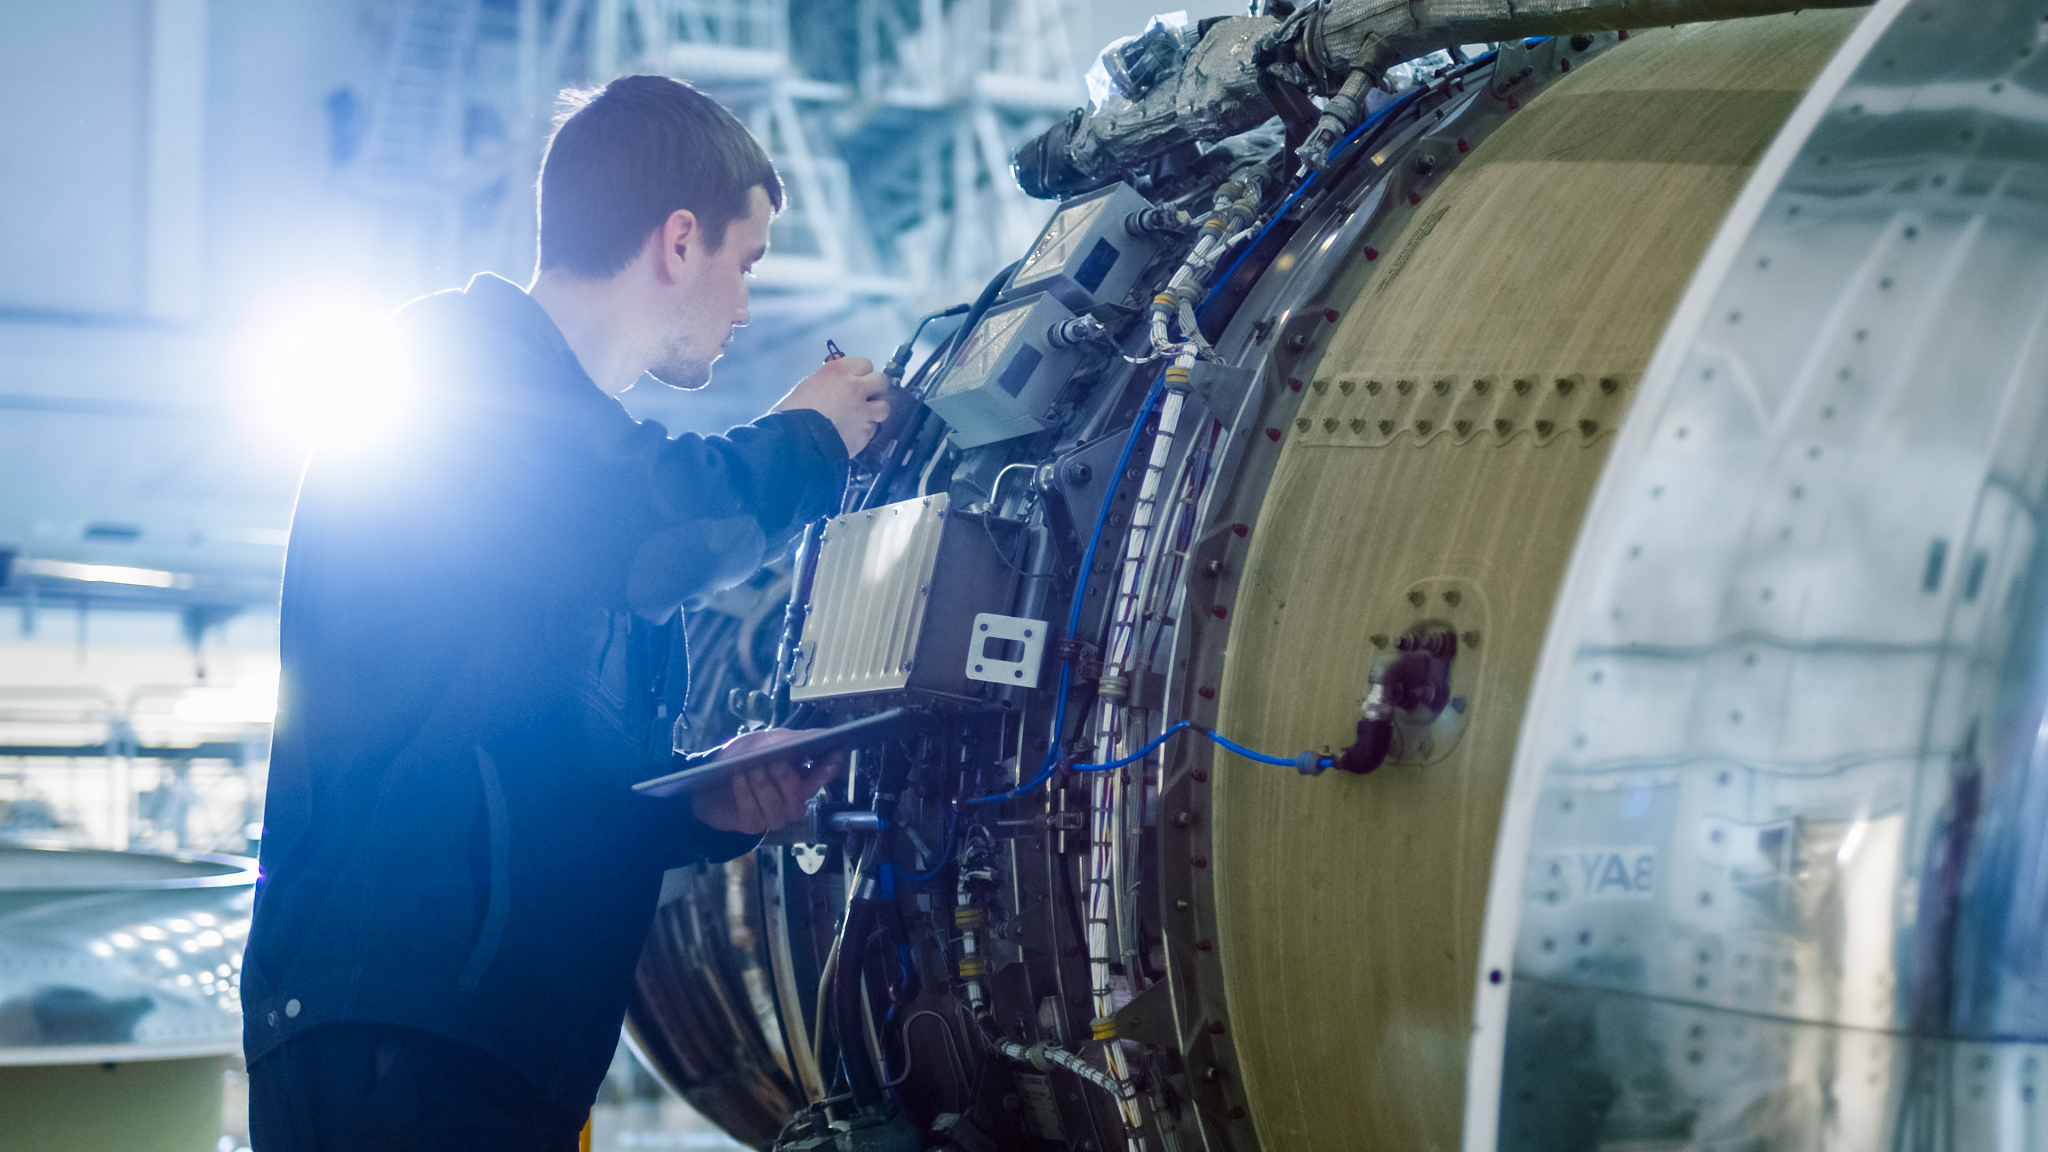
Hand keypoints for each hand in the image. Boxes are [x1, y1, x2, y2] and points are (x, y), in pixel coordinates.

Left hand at [687, 728, 844, 834]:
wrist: (706, 779)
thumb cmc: (742, 758)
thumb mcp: (766, 741)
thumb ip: (793, 740)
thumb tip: (824, 734)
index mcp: (799, 778)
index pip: (821, 776)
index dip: (828, 769)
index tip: (832, 757)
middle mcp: (790, 800)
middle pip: (800, 797)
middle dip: (789, 780)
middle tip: (776, 762)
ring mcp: (772, 815)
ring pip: (779, 810)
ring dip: (765, 787)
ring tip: (752, 769)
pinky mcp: (752, 825)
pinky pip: (754, 815)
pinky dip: (746, 795)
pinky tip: (739, 779)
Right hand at [773, 354, 890, 455]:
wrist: (798, 441)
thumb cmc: (793, 414)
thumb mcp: (806, 387)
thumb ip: (826, 383)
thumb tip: (831, 387)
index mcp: (838, 372)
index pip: (865, 363)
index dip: (862, 372)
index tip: (858, 378)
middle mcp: (855, 388)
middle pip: (881, 381)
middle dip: (876, 388)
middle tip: (866, 396)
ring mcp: (863, 411)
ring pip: (884, 407)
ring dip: (876, 411)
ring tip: (864, 416)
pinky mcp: (865, 433)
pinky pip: (873, 429)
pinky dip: (866, 431)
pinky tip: (854, 433)